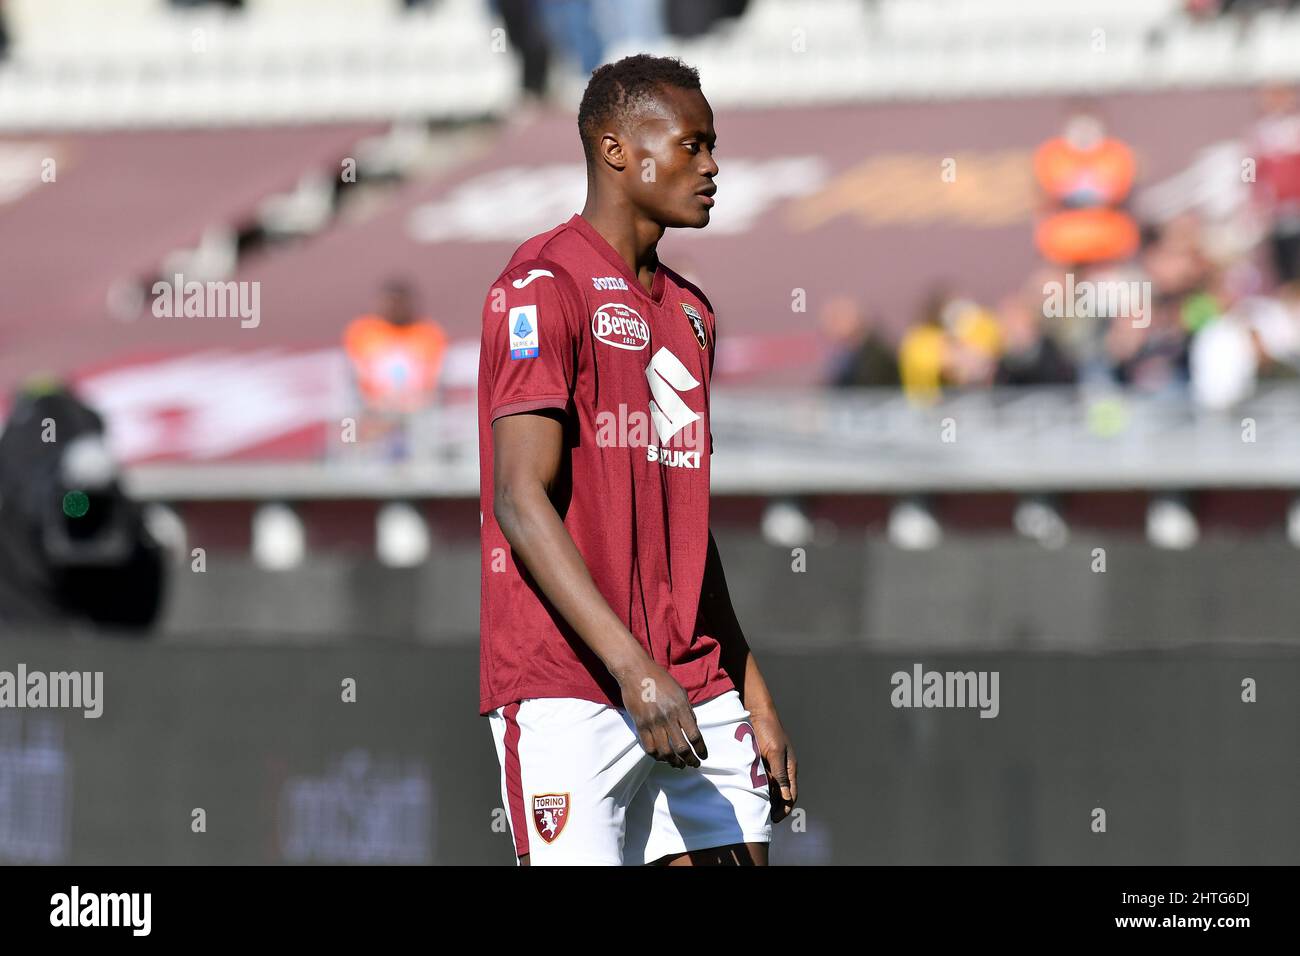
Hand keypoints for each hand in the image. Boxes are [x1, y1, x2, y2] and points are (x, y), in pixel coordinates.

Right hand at [618, 660, 707, 768]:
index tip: (703, 756)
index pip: (694, 735)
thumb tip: (693, 730)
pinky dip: (657, 756)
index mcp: (680, 708)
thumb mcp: (680, 692)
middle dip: (689, 760)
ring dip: (673, 762)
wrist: (635, 672)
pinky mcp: (640, 725)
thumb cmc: (660, 679)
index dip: (700, 750)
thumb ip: (687, 712)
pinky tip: (662, 757)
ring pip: (665, 752)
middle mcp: (667, 717)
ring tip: (678, 765)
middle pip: (681, 747)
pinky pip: (649, 747)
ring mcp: (652, 722)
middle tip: (693, 764)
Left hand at [750, 708, 796, 823]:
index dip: (785, 808)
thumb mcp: (775, 752)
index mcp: (790, 767)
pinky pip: (761, 779)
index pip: (791, 794)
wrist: (756, 712)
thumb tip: (787, 797)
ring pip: (770, 788)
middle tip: (763, 817)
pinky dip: (757, 787)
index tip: (775, 819)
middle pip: (781, 793)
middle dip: (774, 806)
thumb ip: (780, 775)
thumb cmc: (769, 730)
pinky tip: (749, 794)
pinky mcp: (761, 761)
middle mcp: (782, 769)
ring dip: (765, 798)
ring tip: (756, 809)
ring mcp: (772, 765)